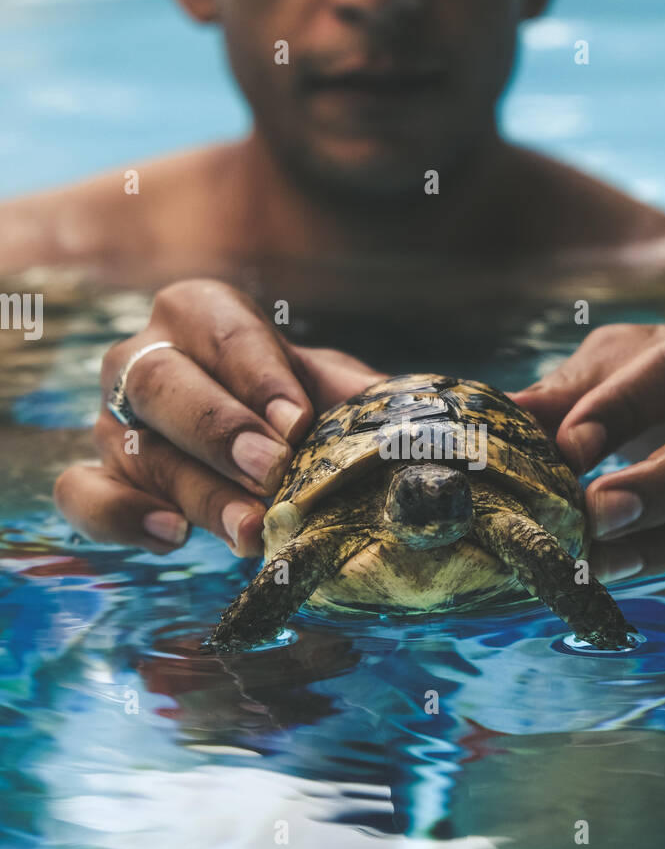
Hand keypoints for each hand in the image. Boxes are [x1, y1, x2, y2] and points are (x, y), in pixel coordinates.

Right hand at [54, 280, 382, 556]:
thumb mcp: (323, 387)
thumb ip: (352, 394)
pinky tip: (174, 535)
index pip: (219, 330)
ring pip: (136, 449)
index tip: (298, 422)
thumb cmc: (286, 402)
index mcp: (198, 313)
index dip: (258, 376)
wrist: (249, 441)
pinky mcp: (98, 476)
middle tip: (271, 471)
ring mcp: (112, 420)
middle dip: (219, 429)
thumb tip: (397, 413)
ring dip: (197, 493)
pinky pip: (83, 494)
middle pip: (159, 382)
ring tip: (251, 531)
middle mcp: (142, 357)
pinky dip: (122, 517)